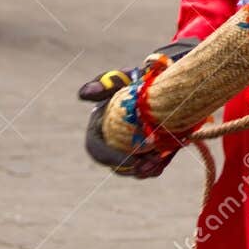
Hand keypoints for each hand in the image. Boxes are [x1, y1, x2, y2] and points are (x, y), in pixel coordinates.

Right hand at [78, 40, 197, 177]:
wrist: (158, 84)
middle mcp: (112, 144)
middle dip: (133, 168)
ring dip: (146, 169)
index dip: (110, 158)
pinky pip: (150, 166)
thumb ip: (103, 84)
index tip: (130, 159)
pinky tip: (166, 158)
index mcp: (99, 129)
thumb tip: (83, 94)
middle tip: (150, 161)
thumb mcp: (120, 78)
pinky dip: (158, 164)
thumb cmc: (133, 80)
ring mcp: (130, 151)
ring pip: (135, 169)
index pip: (97, 149)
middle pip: (117, 166)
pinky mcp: (148, 154)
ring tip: (159, 160)